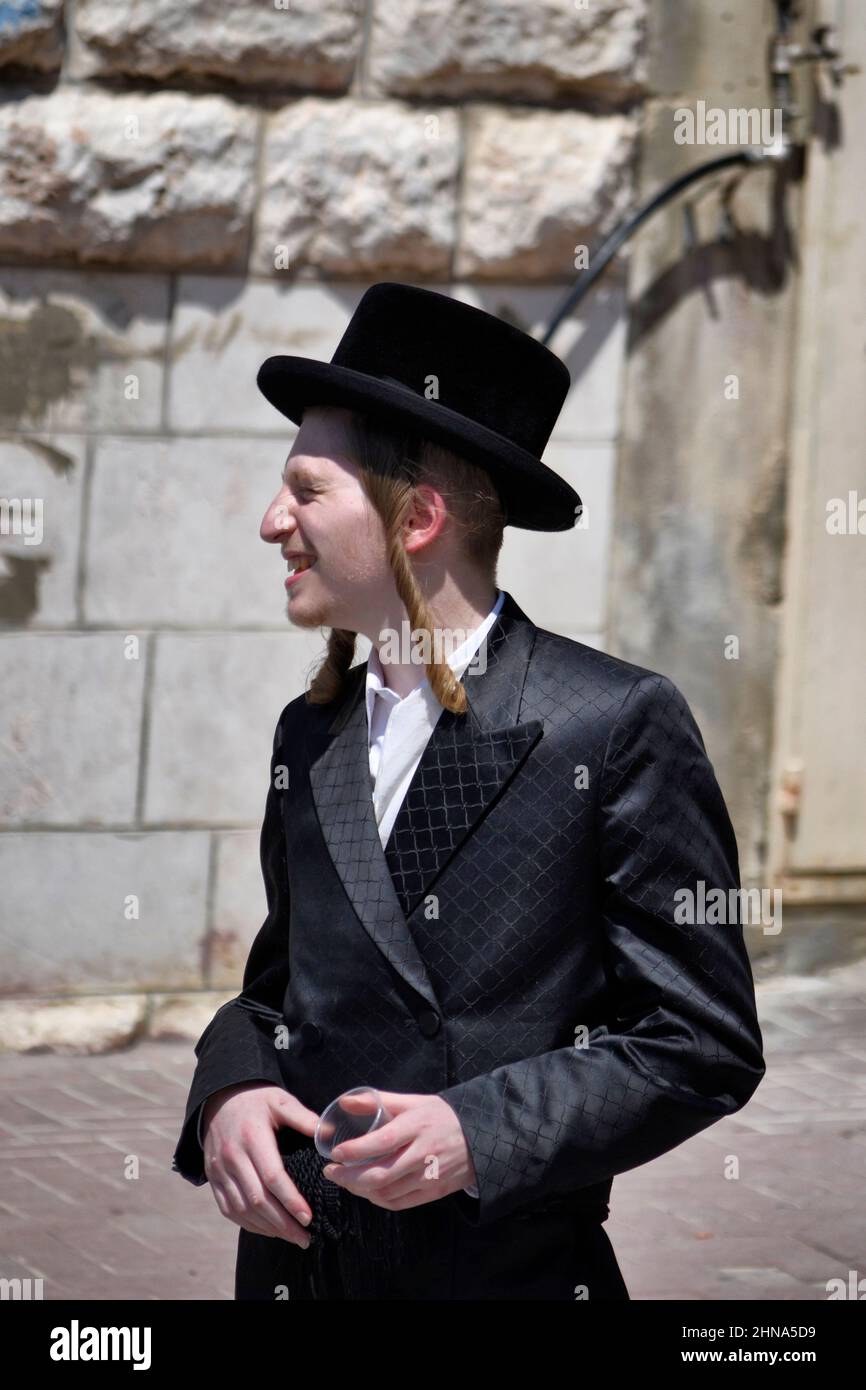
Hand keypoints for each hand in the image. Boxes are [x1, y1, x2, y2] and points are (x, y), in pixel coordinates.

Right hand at [201, 1082, 319, 1245]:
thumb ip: (303, 1117)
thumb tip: (329, 1135)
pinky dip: (248, 1224)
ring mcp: (220, 1170)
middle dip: (283, 1223)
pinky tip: (267, 1230)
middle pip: (258, 1199)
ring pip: (242, 1209)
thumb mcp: (280, 1100)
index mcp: (252, 1137)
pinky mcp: (213, 1178)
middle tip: (305, 1238)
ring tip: (291, 1237)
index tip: (308, 1218)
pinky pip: (228, 1209)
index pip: (272, 1177)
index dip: (290, 1201)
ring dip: (267, 1228)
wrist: (219, 1100)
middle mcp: (233, 1157)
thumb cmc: (256, 1100)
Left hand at [321, 1090, 476, 1210]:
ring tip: (344, 1180)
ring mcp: (429, 1176)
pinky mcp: (433, 1192)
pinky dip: (377, 1199)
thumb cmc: (441, 1117)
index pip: (383, 1141)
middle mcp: (423, 1154)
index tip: (335, 1153)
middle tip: (331, 1171)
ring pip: (386, 1192)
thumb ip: (379, 1101)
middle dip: (349, 1177)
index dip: (356, 1150)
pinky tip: (366, 1190)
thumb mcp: (414, 1101)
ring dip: (359, 1189)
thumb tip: (345, 1102)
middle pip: (380, 1175)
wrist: (480, 1138)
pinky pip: (399, 1203)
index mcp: (417, 1126)